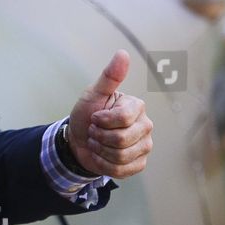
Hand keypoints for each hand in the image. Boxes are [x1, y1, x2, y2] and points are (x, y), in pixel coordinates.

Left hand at [67, 49, 152, 178]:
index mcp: (137, 107)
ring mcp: (144, 146)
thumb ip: (109, 77)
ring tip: (96, 142)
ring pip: (121, 156)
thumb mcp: (93, 94)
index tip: (94, 117)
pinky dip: (103, 164)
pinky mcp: (139, 163)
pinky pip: (121, 170)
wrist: (78, 140)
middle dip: (99, 137)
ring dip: (100, 151)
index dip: (101, 121)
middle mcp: (145, 126)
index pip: (123, 119)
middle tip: (94, 131)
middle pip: (122, 140)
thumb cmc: (87, 114)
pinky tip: (100, 156)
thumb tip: (123, 53)